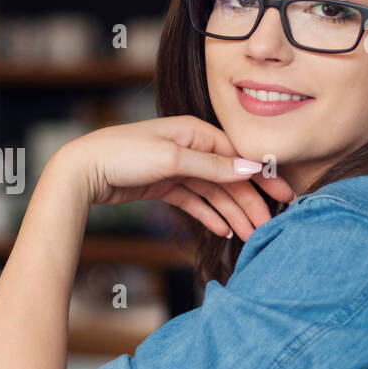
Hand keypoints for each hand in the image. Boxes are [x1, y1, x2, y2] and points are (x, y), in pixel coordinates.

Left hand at [53, 116, 295, 240]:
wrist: (83, 170)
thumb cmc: (123, 154)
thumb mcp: (171, 158)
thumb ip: (212, 166)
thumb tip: (252, 168)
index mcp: (195, 132)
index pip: (238, 156)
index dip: (262, 177)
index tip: (284, 196)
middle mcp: (189, 148)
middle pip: (228, 177)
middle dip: (249, 201)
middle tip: (268, 226)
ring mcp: (176, 168)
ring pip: (213, 193)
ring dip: (232, 213)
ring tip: (249, 236)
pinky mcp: (164, 186)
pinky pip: (194, 201)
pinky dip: (209, 215)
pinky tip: (223, 230)